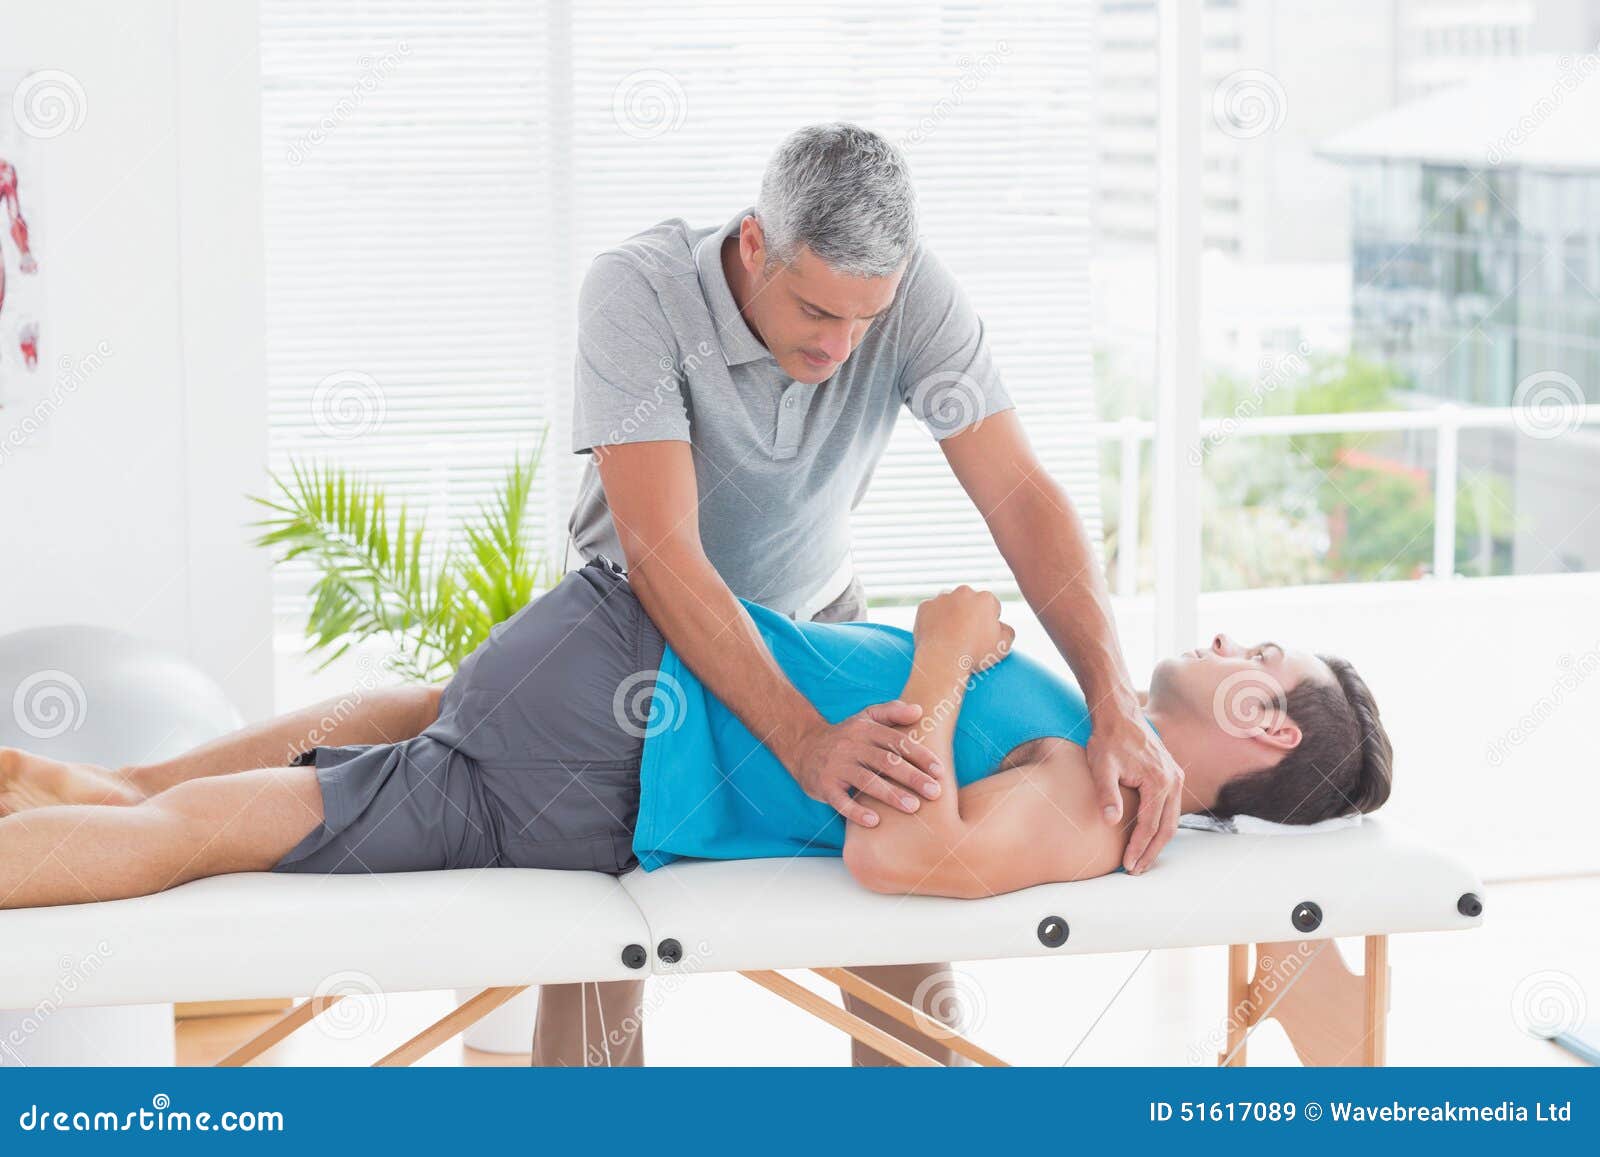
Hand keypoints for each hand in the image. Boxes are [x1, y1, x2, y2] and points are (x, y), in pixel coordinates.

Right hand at [790, 702, 945, 826]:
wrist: (804, 747)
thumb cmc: (845, 736)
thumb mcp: (866, 717)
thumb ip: (892, 711)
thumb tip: (919, 710)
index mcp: (866, 730)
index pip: (897, 742)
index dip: (920, 756)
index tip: (939, 771)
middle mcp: (852, 746)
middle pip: (886, 761)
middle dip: (912, 777)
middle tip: (935, 792)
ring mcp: (837, 766)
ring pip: (867, 781)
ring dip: (891, 794)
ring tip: (913, 807)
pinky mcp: (825, 786)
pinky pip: (840, 800)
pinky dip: (856, 811)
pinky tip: (874, 822)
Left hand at [913, 586, 1015, 671]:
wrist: (942, 661)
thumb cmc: (974, 654)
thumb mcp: (1004, 646)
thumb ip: (1007, 631)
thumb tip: (1001, 626)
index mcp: (985, 599)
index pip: (991, 606)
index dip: (989, 621)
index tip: (983, 635)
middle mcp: (963, 592)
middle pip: (969, 602)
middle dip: (969, 614)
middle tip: (967, 636)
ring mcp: (942, 598)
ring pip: (949, 604)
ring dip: (951, 615)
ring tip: (951, 637)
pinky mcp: (924, 606)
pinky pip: (931, 612)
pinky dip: (933, 621)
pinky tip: (937, 636)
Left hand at [1085, 711, 1183, 874]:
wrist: (1119, 714)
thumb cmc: (1108, 739)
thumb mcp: (1101, 765)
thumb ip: (1106, 793)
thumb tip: (1111, 821)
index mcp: (1159, 782)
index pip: (1149, 826)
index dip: (1137, 848)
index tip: (1126, 866)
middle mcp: (1173, 781)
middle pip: (1166, 828)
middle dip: (1151, 852)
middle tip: (1135, 871)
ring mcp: (1175, 778)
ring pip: (1171, 820)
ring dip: (1157, 842)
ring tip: (1141, 860)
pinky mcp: (1171, 775)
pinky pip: (1170, 808)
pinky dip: (1161, 826)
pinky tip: (1147, 837)